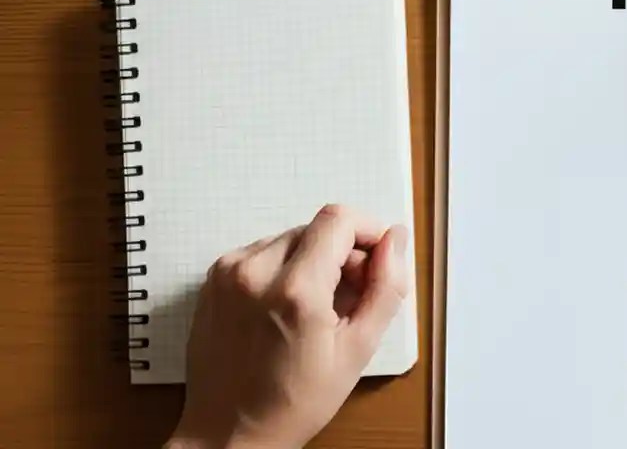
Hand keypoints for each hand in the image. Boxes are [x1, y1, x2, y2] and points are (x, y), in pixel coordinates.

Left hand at [165, 204, 409, 448]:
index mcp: (295, 290)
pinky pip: (261, 253)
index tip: (376, 256)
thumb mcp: (357, 349)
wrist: (230, 434)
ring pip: (289, 239)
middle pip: (315, 228)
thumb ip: (385, 287)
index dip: (366, 230)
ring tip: (315, 308)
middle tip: (349, 296)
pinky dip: (282, 270)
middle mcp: (254, 272)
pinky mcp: (213, 280)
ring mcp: (228, 274)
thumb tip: (393, 242)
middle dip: (341, 252)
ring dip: (311, 260)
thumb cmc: (292, 403)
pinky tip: (286, 309)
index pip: (338, 219)